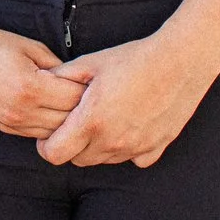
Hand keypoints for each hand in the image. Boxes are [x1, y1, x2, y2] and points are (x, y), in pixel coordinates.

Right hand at [0, 19, 89, 138]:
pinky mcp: (4, 128)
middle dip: (81, 108)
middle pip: (68, 120)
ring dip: (65, 120)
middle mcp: (20, 111)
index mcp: (29, 87)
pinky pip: (37, 134)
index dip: (88, 90)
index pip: (74, 99)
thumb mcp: (29, 47)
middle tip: (90, 95)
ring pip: (54, 132)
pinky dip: (48, 124)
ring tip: (72, 103)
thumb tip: (79, 83)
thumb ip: (57, 67)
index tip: (95, 81)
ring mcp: (10, 123)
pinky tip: (52, 110)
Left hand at [39, 33, 217, 166]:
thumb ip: (61, 77)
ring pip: (103, 160)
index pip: (55, 154)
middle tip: (75, 121)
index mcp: (91, 120)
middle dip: (70, 145)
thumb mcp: (90, 62)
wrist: (178, 63)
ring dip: (96, 147)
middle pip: (77, 159)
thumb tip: (41, 82)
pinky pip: (133, 159)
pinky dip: (125, 149)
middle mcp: (112, 141)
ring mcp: (135, 148)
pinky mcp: (155, 148)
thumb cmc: (133, 59)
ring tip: (101, 119)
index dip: (46, 145)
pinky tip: (126, 126)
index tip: (49, 132)